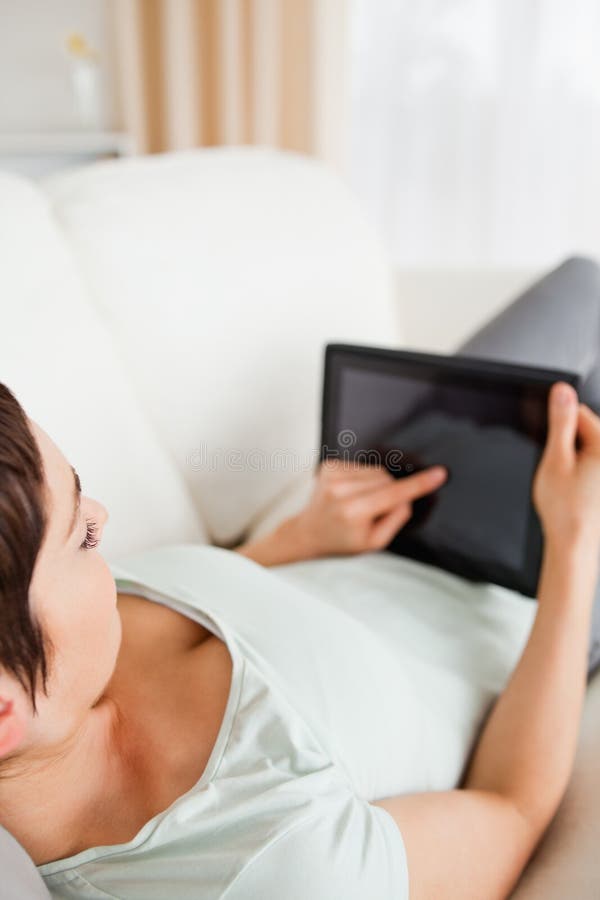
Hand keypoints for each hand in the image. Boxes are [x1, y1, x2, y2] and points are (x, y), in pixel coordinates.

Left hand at [289, 457, 447, 557]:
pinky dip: (363, 479)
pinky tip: (351, 493)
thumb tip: (406, 496)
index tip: (440, 473)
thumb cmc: (342, 541)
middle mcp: (340, 490)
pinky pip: (362, 466)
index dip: (420, 484)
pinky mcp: (329, 465)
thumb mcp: (374, 542)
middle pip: (387, 479)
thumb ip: (395, 519)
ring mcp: (332, 475)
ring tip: (360, 502)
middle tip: (374, 511)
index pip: (395, 494)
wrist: (309, 533)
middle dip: (390, 492)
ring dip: (376, 484)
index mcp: (353, 511)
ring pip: (376, 470)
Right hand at [532, 381, 599, 552]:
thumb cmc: (566, 509)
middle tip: (559, 471)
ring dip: (575, 460)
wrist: (575, 544)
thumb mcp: (556, 459)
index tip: (554, 449)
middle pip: (588, 432)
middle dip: (570, 445)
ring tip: (567, 484)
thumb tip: (562, 391)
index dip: (560, 429)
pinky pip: (593, 467)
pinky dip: (582, 474)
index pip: (582, 414)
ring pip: (589, 450)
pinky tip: (574, 491)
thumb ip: (560, 422)